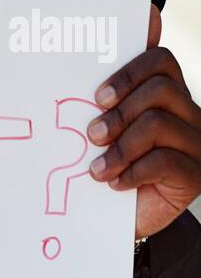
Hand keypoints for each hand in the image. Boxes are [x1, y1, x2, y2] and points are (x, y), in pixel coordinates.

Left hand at [87, 4, 200, 237]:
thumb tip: (87, 85)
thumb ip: (104, 103)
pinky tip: (116, 183)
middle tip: (93, 134)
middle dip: (120, 111)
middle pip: (160, 87)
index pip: (159, 59)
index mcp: (166, 93)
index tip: (100, 91)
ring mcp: (196, 142)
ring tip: (98, 167)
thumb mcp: (104, 131)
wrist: (119, 218)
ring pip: (159, 123)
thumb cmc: (110, 166)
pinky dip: (132, 172)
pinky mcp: (196, 174)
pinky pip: (165, 161)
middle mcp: (189, 113)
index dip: (135, 61)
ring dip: (121, 147)